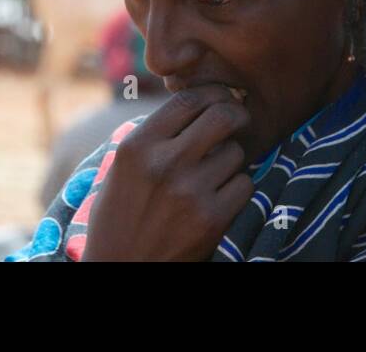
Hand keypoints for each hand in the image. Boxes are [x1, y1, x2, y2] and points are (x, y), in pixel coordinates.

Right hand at [81, 85, 254, 260]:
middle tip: (238, 120)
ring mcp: (189, 192)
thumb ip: (155, 134)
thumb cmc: (120, 216)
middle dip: (236, 113)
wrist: (120, 271)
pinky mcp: (212, 219)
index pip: (188, 99)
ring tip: (213, 174)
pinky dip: (237, 189)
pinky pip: (245, 184)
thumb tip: (199, 100)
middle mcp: (163, 164)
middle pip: (222, 114)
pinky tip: (219, 198)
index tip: (220, 99)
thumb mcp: (122, 168)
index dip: (212, 94)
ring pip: (236, 152)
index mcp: (137, 147)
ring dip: (231, 159)